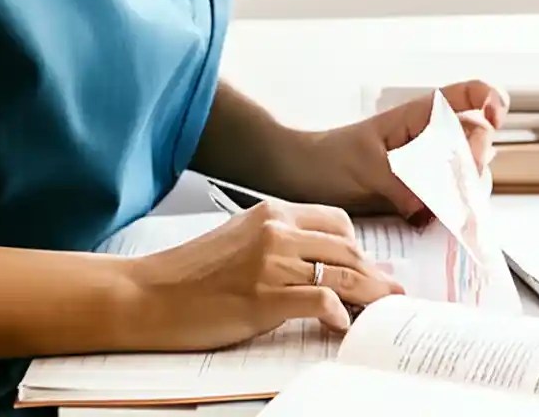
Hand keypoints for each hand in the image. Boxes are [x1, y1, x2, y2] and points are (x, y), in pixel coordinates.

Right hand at [120, 200, 402, 351]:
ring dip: (371, 296)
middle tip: (392, 292)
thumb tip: (319, 266)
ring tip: (383, 311)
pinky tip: (341, 325)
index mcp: (272, 213)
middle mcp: (277, 232)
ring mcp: (272, 264)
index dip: (360, 248)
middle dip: (376, 275)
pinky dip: (338, 315)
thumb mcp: (240, 240)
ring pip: (344, 275)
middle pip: (349, 250)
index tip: (372, 267)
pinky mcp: (265, 298)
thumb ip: (280, 244)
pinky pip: (321, 303)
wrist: (146, 295)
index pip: (338, 222)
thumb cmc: (190, 275)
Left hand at [313, 80, 508, 218]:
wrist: (302, 179)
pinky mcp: (426, 197)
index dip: (491, 100)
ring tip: (447, 210)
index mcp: (420, 116)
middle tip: (456, 185)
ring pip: (472, 175)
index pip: (470, 94)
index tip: (494, 118)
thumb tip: (427, 208)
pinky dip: (457, 215)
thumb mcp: (363, 166)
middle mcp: (433, 139)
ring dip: (468, 192)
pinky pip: (456, 202)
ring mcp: (432, 168)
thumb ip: (399, 183)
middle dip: (476, 161)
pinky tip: (444, 225)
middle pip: (479, 142)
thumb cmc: (328, 159)